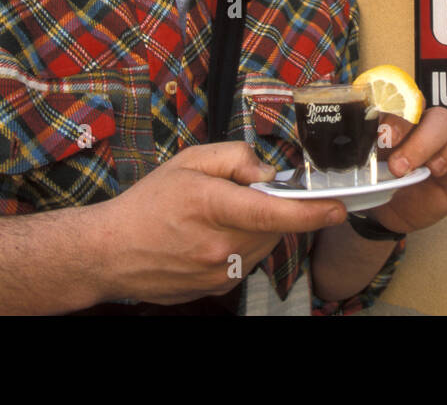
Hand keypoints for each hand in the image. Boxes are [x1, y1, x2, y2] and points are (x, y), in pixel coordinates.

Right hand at [89, 142, 345, 304]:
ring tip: (221, 217)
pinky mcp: (217, 288)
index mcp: (211, 206)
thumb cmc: (147, 203)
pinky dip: (243, 247)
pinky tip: (213, 237)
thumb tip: (269, 173)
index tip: (337, 208)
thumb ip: (235, 158)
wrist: (109, 252)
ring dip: (259, 229)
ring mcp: (218, 272)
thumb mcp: (189, 162)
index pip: (272, 212)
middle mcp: (219, 245)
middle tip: (242, 196)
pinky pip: (248, 262)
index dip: (311, 212)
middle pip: (274, 226)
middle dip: (273, 208)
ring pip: (264, 245)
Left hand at [366, 107, 446, 234]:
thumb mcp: (366, 162)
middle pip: (441, 117)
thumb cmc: (377, 176)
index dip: (402, 118)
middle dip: (422, 142)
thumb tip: (366, 140)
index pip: (410, 103)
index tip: (386, 139)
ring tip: (436, 172)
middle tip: (401, 169)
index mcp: (405, 118)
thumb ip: (368, 149)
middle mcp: (431, 127)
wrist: (386, 207)